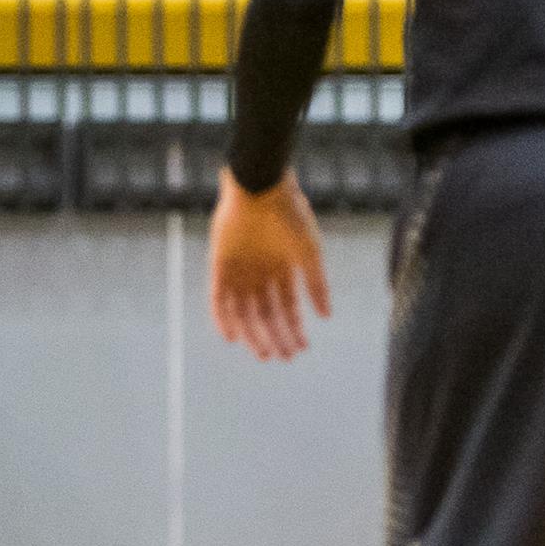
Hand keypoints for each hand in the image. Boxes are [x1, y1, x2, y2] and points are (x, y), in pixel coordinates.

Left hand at [208, 169, 329, 361]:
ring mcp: (239, 270)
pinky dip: (223, 318)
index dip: (294, 328)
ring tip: (262, 352)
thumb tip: (327, 316)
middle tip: (282, 357)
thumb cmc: (290, 216)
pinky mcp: (218, 265)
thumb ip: (317, 285)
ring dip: (252, 333)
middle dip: (274, 335)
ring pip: (243, 311)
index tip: (301, 348)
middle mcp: (259, 273)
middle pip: (265, 313)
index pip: (287, 306)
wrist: (261, 188)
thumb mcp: (309, 253)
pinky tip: (232, 337)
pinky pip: (217, 298)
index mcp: (282, 268)